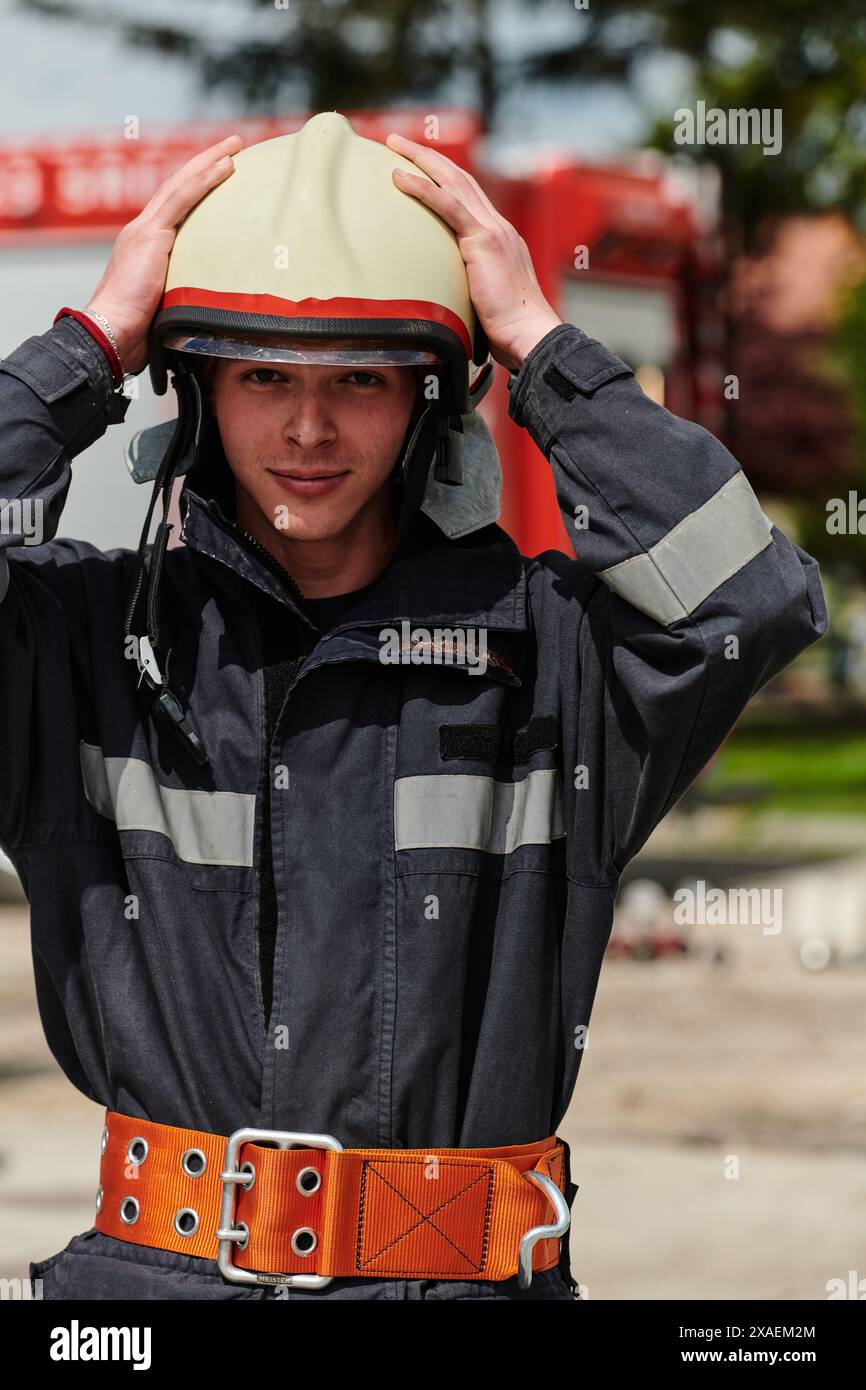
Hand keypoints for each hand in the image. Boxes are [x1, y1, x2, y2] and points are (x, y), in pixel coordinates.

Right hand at [83, 134, 242, 374]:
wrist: (110, 332)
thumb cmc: (135, 333)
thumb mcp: (165, 307)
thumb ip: (181, 296)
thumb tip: (206, 308)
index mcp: (144, 246)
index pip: (174, 208)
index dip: (196, 187)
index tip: (219, 174)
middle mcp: (142, 231)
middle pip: (177, 187)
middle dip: (204, 163)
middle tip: (233, 146)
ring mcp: (145, 230)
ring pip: (181, 184)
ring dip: (209, 161)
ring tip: (236, 145)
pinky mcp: (151, 235)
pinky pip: (183, 198)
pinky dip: (205, 179)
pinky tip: (226, 166)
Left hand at [385, 132, 562, 371]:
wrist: (529, 335)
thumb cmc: (510, 332)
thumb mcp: (485, 304)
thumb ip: (469, 292)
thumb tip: (446, 304)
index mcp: (500, 240)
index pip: (469, 198)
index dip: (445, 179)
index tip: (421, 168)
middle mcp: (498, 227)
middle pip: (460, 179)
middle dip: (428, 157)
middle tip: (398, 142)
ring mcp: (492, 231)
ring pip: (453, 181)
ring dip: (421, 159)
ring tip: (392, 145)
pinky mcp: (483, 241)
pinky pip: (448, 206)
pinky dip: (422, 188)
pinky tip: (399, 177)